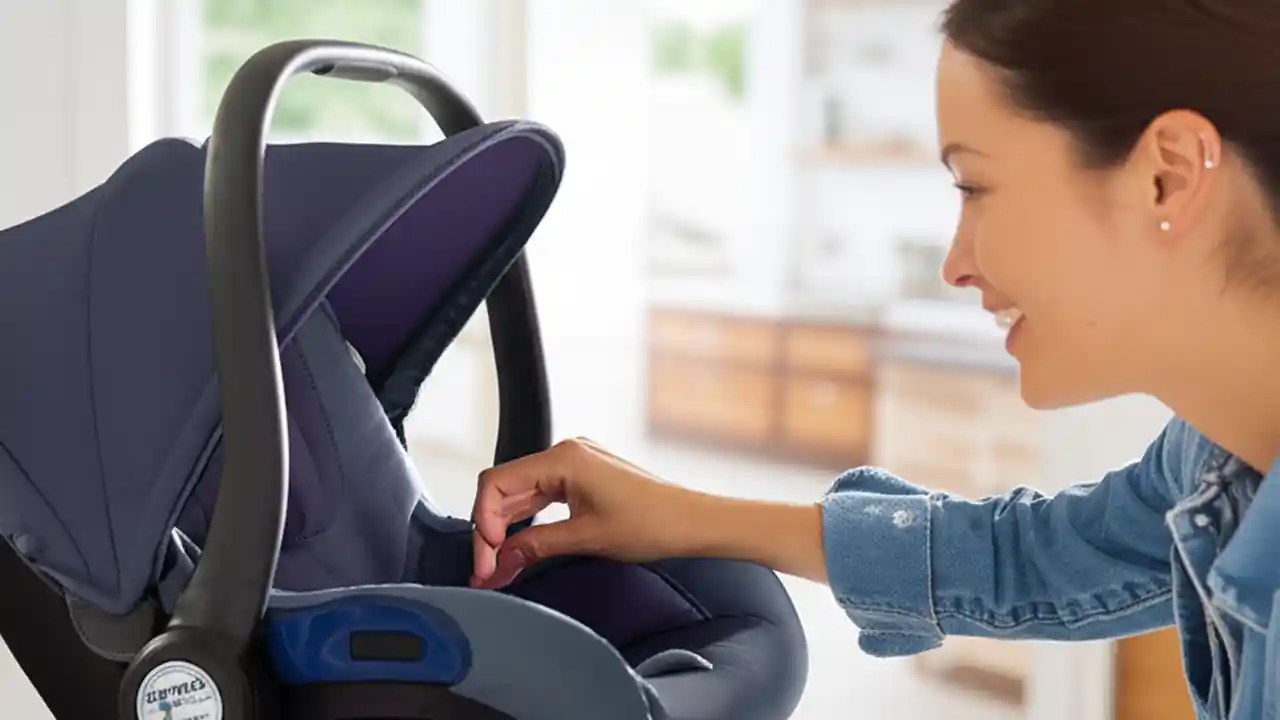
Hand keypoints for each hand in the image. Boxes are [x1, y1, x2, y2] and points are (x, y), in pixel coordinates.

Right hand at [469, 438, 704, 588]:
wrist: (693, 522)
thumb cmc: (653, 523)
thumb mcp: (586, 538)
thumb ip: (535, 547)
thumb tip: (498, 564)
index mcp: (564, 458)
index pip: (497, 482)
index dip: (484, 522)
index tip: (487, 558)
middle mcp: (565, 453)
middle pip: (506, 488)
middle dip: (492, 530)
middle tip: (488, 571)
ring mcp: (575, 464)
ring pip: (522, 494)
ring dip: (508, 529)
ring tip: (499, 566)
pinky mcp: (582, 478)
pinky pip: (541, 496)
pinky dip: (528, 522)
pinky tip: (520, 547)